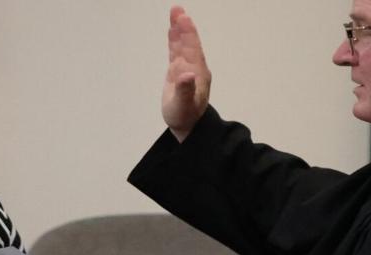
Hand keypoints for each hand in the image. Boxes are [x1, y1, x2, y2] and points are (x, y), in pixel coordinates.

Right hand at [162, 6, 211, 141]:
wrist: (188, 126)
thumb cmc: (185, 117)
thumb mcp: (183, 105)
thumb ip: (185, 89)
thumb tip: (187, 74)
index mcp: (198, 73)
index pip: (193, 49)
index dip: (188, 34)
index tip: (184, 18)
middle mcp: (194, 68)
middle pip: (188, 43)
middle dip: (183, 26)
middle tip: (177, 9)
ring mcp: (186, 68)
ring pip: (182, 45)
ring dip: (179, 29)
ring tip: (175, 12)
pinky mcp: (179, 72)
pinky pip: (177, 51)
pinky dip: (175, 40)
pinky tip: (173, 30)